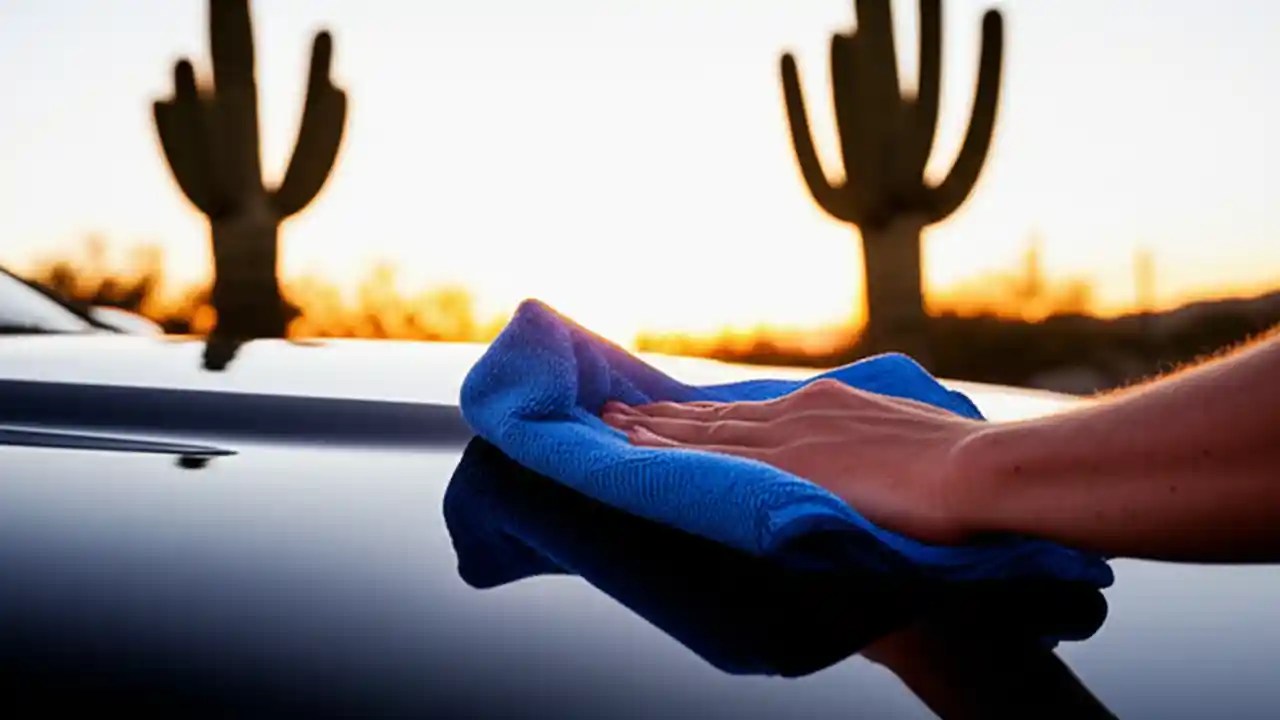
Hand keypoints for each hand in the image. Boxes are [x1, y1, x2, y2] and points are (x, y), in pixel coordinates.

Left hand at [601, 379, 985, 544]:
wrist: (973, 470)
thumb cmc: (959, 470)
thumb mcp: (911, 449)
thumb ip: (879, 457)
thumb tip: (879, 472)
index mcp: (832, 406)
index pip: (754, 413)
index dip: (710, 415)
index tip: (676, 414)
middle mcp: (802, 411)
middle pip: (718, 415)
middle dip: (666, 416)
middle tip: (618, 411)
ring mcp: (790, 434)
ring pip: (703, 431)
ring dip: (653, 428)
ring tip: (610, 425)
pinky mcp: (784, 461)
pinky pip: (709, 454)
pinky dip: (667, 450)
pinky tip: (634, 448)